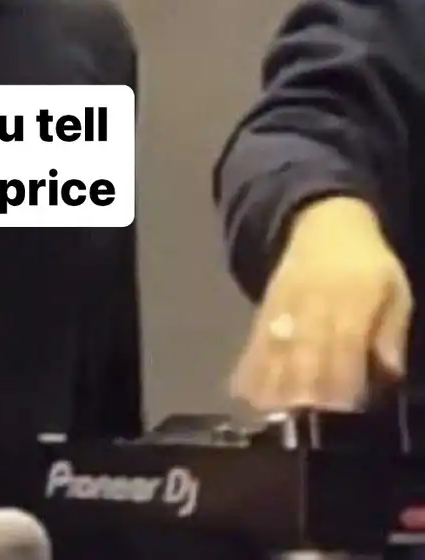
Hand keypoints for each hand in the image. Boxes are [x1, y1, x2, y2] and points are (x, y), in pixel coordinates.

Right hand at [231, 196, 411, 411]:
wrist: (324, 222)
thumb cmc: (368, 262)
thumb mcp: (396, 288)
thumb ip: (392, 330)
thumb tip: (390, 371)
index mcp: (353, 296)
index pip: (346, 340)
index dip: (344, 374)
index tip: (345, 406)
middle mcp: (315, 301)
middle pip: (307, 346)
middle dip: (306, 383)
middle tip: (306, 417)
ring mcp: (286, 303)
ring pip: (278, 344)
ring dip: (273, 380)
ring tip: (270, 412)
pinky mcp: (266, 306)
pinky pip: (256, 338)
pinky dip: (249, 365)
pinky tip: (243, 391)